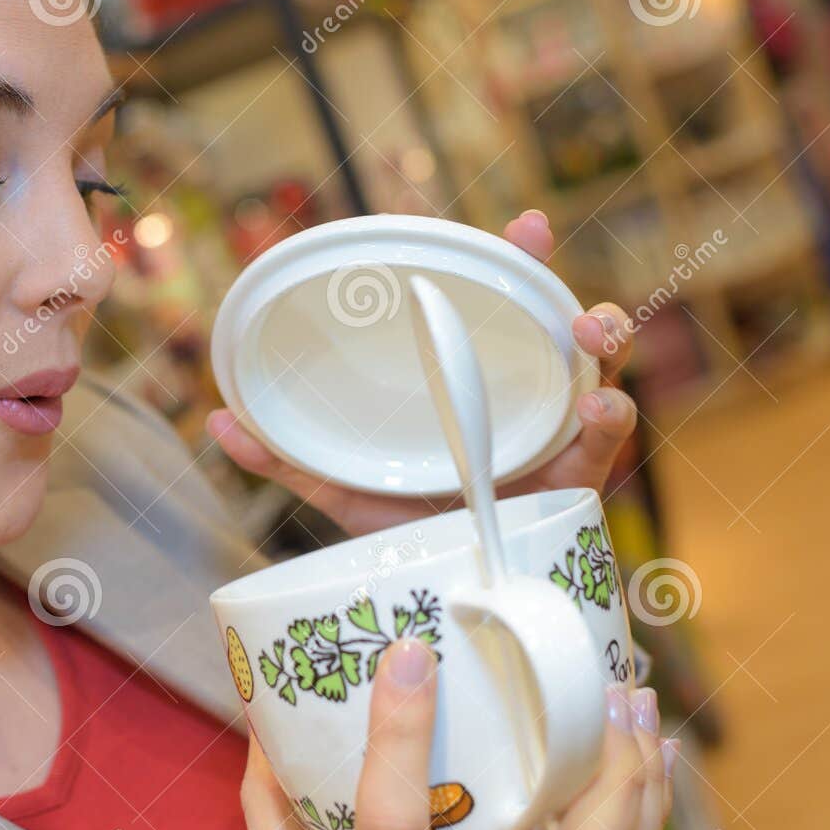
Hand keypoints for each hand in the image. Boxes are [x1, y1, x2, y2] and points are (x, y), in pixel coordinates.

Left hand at [207, 210, 638, 537]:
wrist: (447, 605)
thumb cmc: (410, 537)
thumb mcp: (346, 492)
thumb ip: (289, 457)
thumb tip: (219, 420)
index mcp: (481, 389)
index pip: (505, 314)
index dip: (518, 264)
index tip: (525, 224)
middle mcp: (528, 402)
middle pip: (562, 327)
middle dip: (564, 276)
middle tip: (545, 256)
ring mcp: (561, 435)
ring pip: (602, 365)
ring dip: (602, 333)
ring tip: (583, 332)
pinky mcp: (582, 478)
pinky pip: (610, 435)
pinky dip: (610, 412)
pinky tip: (593, 404)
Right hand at [241, 638, 674, 829]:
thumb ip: (275, 823)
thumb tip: (266, 728)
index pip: (394, 822)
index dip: (401, 735)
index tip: (411, 652)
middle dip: (607, 784)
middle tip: (612, 696)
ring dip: (641, 794)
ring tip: (640, 707)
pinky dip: (641, 826)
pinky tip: (645, 768)